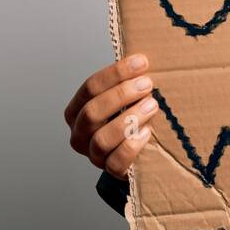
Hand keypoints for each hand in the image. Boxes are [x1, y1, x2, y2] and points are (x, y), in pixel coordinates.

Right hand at [65, 54, 159, 180]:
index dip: (115, 73)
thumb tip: (143, 58)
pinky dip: (131, 147)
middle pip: (92, 112)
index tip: (142, 62)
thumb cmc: (129, 117)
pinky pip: (116, 163)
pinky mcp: (110, 171)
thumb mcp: (124, 97)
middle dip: (121, 95)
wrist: (137, 151)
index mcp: (77, 111)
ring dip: (128, 119)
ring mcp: (93, 155)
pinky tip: (146, 133)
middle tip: (147, 84)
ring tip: (151, 105)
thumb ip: (127, 80)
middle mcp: (80, 134)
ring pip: (101, 139)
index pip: (90, 88)